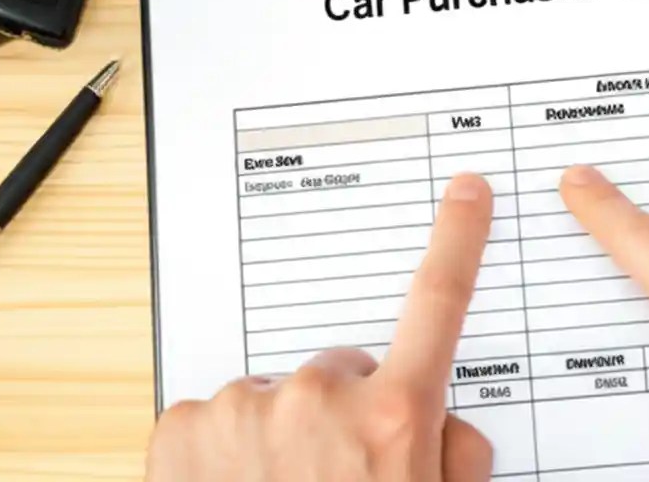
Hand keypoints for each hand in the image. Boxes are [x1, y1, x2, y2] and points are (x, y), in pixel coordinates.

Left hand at [145, 174, 495, 481]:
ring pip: (277, 397)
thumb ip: (454, 452)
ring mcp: (245, 409)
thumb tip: (437, 416)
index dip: (457, 241)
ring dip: (281, 435)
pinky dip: (224, 450)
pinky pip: (218, 418)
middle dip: (345, 410)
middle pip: (344, 369)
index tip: (466, 195)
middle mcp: (319, 399)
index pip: (439, 304)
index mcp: (395, 418)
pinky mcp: (183, 426)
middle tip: (338, 477)